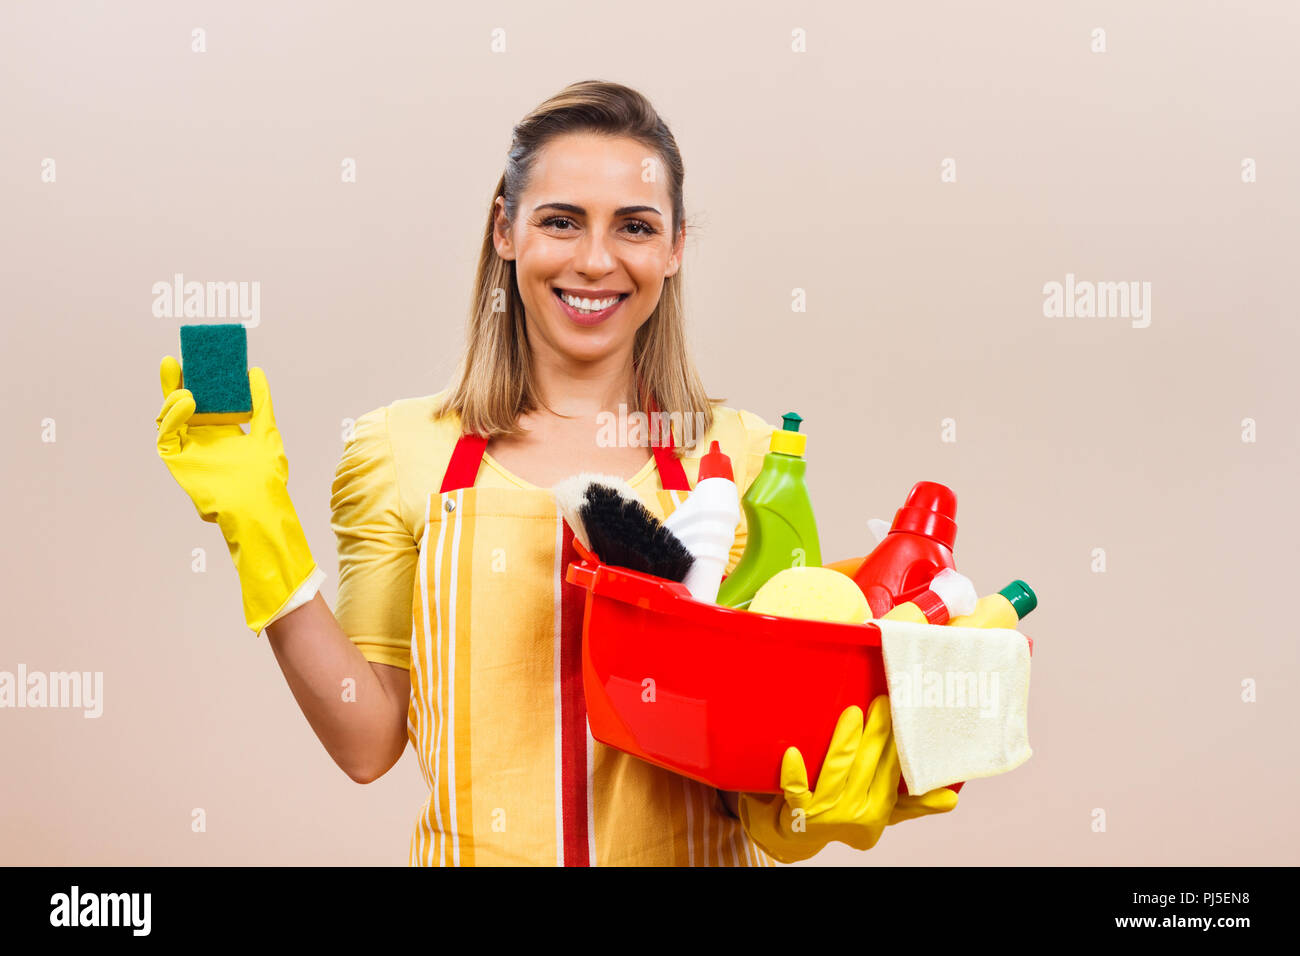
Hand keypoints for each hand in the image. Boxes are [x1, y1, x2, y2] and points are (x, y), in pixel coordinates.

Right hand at [155, 356, 317, 632]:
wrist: (258, 507)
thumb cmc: (266, 475)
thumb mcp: (266, 431)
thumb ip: (261, 403)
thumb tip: (255, 372)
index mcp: (220, 430)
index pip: (203, 399)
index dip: (195, 380)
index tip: (192, 358)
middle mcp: (200, 438)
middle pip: (179, 404)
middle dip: (172, 383)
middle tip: (172, 362)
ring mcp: (187, 450)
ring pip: (167, 418)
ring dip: (172, 399)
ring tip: (188, 390)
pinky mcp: (177, 462)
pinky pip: (165, 436)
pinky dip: (171, 418)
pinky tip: (187, 403)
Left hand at [738, 696, 956, 861]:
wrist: (799, 834)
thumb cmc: (845, 814)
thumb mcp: (882, 813)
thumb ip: (915, 804)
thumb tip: (952, 798)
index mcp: (877, 812)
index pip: (892, 773)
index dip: (899, 745)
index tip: (906, 716)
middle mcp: (854, 814)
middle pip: (866, 766)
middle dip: (877, 733)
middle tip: (884, 701)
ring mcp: (824, 813)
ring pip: (836, 772)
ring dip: (845, 742)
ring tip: (853, 713)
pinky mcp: (796, 812)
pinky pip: (796, 790)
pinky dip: (794, 773)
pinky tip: (793, 752)